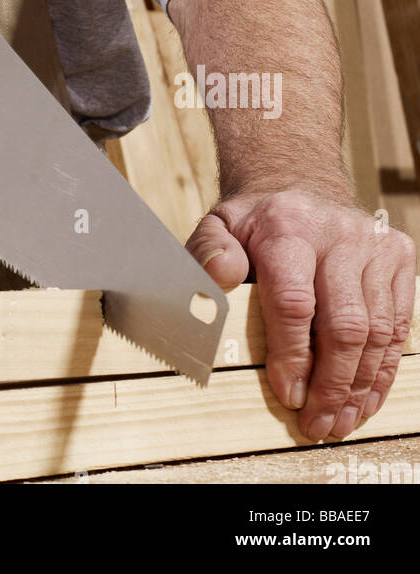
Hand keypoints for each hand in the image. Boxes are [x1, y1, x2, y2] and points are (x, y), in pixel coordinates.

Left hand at [187, 189, 415, 439]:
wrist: (300, 186)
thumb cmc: (256, 222)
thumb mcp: (219, 226)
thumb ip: (208, 252)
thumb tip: (220, 276)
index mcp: (287, 227)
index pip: (295, 302)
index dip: (293, 356)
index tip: (287, 395)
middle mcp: (338, 235)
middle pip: (344, 324)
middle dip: (332, 384)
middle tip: (316, 423)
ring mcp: (374, 246)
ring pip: (377, 332)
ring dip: (359, 386)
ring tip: (340, 422)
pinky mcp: (399, 257)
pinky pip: (398, 326)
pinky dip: (383, 370)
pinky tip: (365, 399)